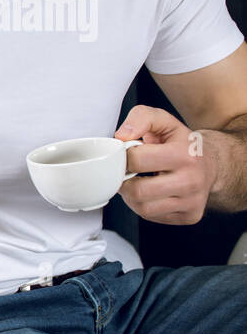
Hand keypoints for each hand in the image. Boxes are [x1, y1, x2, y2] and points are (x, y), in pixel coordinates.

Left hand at [114, 105, 212, 223]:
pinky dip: (143, 205)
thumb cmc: (183, 144)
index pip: (136, 161)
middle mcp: (192, 181)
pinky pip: (151, 216)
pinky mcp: (189, 216)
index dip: (124, 157)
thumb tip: (122, 136)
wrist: (211, 164)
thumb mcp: (164, 121)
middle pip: (137, 191)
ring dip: (131, 196)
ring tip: (139, 182)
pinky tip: (151, 193)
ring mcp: (192, 201)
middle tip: (129, 172)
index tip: (128, 155)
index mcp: (185, 155)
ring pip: (142, 208)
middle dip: (125, 181)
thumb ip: (141, 118)